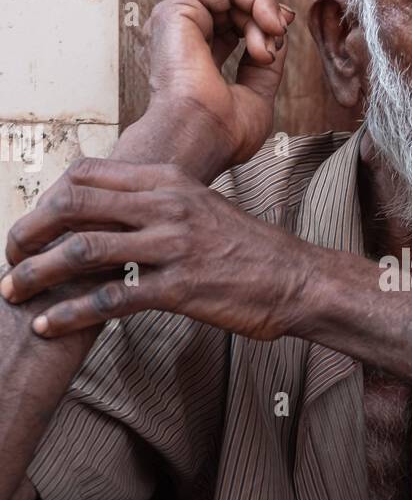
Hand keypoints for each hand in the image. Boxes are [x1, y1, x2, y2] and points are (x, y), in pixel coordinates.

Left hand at [1, 158, 309, 339]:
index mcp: (168, 180)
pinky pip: (111, 298)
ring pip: (84, 251)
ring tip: (13, 291)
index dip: (47, 198)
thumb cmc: (247, 249)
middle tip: (8, 256)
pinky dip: (72, 313)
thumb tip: (111, 205)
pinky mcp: (179, 288)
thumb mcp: (201, 206)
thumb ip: (157, 201)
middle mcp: (167, 205)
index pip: (88, 175)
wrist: (295, 280)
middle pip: (74, 206)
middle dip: (29, 232)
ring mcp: (172, 245)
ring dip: (39, 273)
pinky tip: (50, 324)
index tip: (32, 224)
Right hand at [143, 0, 294, 166]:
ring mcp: (176, 23)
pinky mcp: (176, 10)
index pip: (233, 26)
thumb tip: (276, 35)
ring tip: (270, 41)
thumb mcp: (256, 95)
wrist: (201, 138)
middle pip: (235, 6)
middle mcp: (182, 39)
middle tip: (278, 40)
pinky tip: (266, 25)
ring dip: (264, 12)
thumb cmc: (222, 133)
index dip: (263, 24)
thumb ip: (264, 64)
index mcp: (195, 60)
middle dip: (267, 18)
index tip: (280, 38)